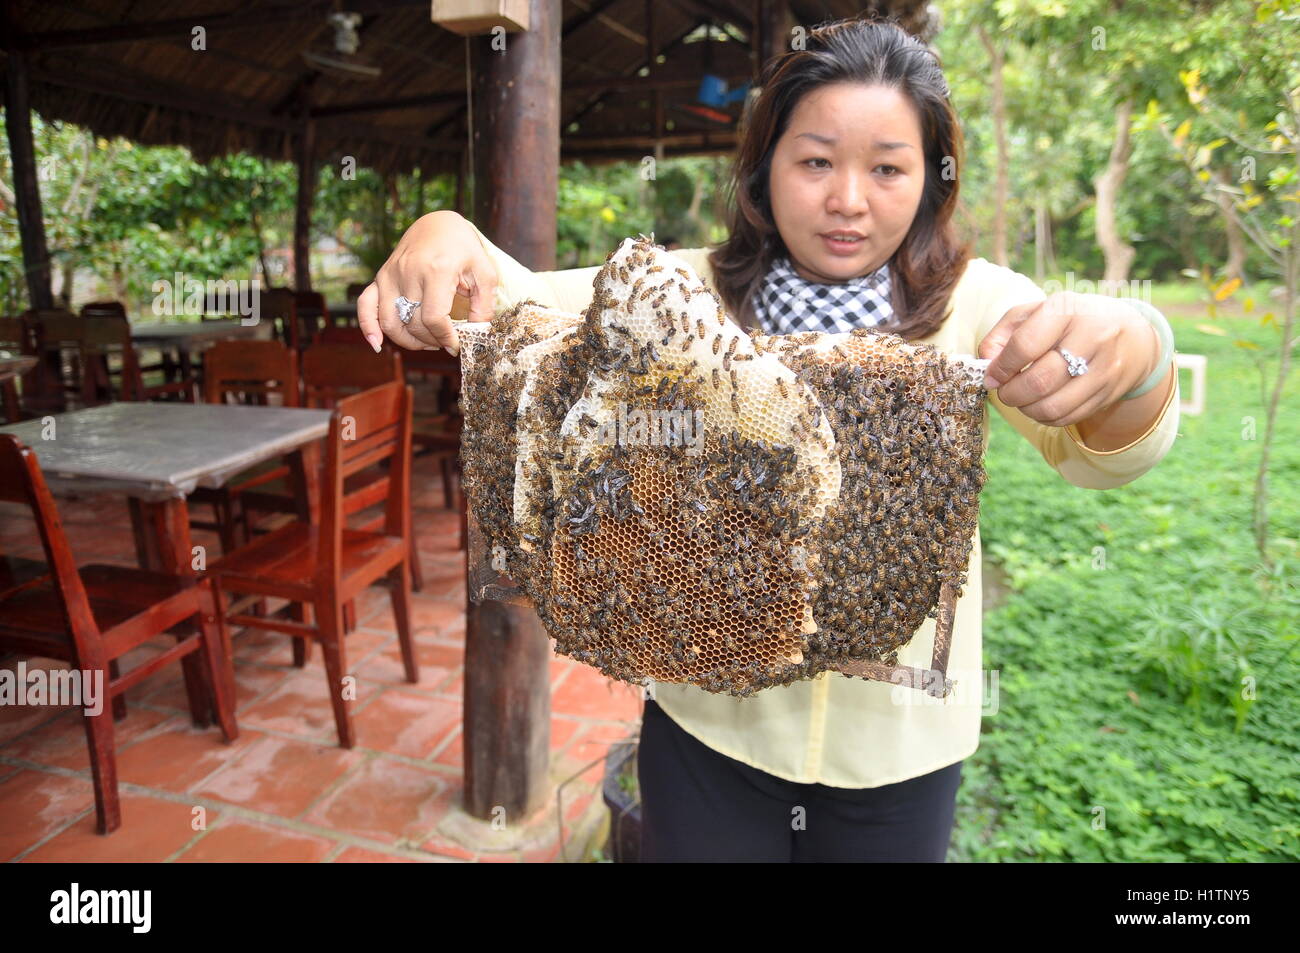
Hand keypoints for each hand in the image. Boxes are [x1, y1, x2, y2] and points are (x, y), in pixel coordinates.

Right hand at [356, 210, 498, 355]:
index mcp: (436, 270)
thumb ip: (484, 305)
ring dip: (408, 341)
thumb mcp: (484, 272)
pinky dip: (369, 327)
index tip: (457, 345)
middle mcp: (409, 272)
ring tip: (427, 343)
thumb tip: (477, 334)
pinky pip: (366, 305)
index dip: (446, 338)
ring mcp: (391, 274)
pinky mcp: (381, 277)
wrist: (438, 224)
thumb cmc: (463, 249)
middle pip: (414, 323)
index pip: (434, 318)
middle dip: (432, 341)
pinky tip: (378, 344)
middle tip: (446, 341)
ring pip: (390, 322)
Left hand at [978, 291, 1159, 427]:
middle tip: (1004, 392)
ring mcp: (1104, 367)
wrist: (1132, 336)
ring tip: (1021, 399)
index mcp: (1066, 310)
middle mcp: (1092, 336)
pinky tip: (1041, 405)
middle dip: (1011, 394)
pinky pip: (1068, 417)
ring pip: (1054, 406)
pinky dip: (1046, 417)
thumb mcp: (1035, 313)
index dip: (1001, 367)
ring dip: (1027, 409)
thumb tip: (986, 362)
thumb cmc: (1070, 322)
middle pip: (1039, 381)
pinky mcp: (1109, 393)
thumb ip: (1003, 333)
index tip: (991, 377)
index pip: (1025, 344)